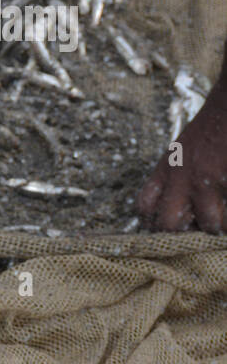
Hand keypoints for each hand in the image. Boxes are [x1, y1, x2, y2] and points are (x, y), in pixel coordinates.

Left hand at [137, 84, 226, 231]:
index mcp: (167, 167)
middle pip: (169, 223)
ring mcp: (209, 179)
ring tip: (223, 221)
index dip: (153, 224)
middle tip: (197, 235)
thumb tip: (179, 212)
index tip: (165, 231)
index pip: (145, 206)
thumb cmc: (214, 128)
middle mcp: (182, 176)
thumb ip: (176, 177)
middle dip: (183, 235)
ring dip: (220, 226)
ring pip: (210, 223)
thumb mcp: (184, 150)